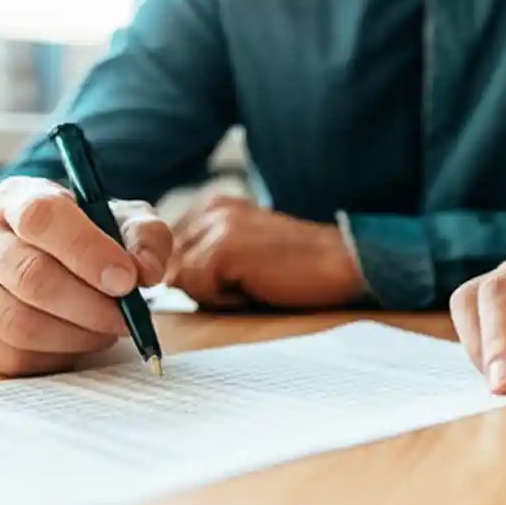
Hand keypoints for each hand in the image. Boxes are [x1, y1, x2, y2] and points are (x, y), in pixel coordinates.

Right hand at [0, 176, 170, 376]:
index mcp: (17, 198)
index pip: (43, 218)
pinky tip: (78, 340)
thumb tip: (146, 272)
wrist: (37, 255)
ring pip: (21, 324)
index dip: (88, 251)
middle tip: (127, 318)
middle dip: (91, 305)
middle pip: (33, 278)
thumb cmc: (83, 236)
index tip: (127, 280)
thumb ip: (145, 237)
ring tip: (107, 329)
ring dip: (77, 335)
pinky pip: (12, 356)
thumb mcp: (121, 220)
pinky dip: (56, 356)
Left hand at [164, 195, 363, 308]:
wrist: (341, 264)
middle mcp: (210, 207)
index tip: (238, 277)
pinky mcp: (222, 248)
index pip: (171, 252)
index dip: (197, 276)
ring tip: (255, 282)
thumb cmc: (297, 268)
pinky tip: (258, 286)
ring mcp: (215, 225)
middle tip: (251, 281)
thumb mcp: (243, 253)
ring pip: (181, 278)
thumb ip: (204, 256)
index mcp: (213, 204)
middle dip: (202, 285)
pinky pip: (198, 288)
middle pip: (172, 265)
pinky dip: (225, 300)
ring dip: (214, 294)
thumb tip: (164, 281)